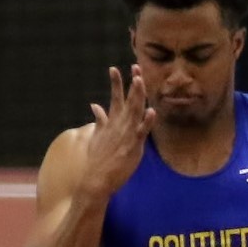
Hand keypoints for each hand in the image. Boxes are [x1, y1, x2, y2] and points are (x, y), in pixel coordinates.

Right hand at [80, 66, 155, 199]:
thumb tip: (95, 105)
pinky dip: (147, 122)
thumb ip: (99, 119)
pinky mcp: (133, 146)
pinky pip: (142, 132)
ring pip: (134, 112)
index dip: (115, 83)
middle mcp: (118, 125)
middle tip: (136, 68)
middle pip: (127, 101)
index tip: (114, 68)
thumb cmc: (98, 158)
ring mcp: (125, 135)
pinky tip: (153, 111)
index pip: (114, 98)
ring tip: (140, 81)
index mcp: (111, 122)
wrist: (96, 178)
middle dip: (132, 84)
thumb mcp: (96, 135)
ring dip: (138, 96)